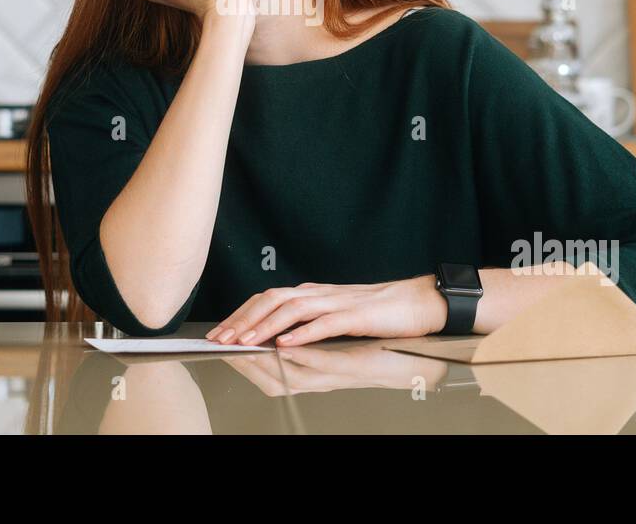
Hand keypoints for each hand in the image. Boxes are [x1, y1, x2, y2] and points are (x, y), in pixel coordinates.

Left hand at [204, 275, 449, 346]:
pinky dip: (302, 333)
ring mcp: (336, 302)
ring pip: (291, 310)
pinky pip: (323, 323)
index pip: (266, 299)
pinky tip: (286, 343)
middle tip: (221, 338)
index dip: (240, 315)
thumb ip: (306, 319)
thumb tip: (276, 333)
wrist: (416, 303)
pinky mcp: (355, 315)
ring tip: (244, 341)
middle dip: (242, 320)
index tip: (219, 333)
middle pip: (270, 300)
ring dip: (264, 326)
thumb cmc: (377, 311)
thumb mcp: (333, 313)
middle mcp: (318, 294)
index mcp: (311, 294)